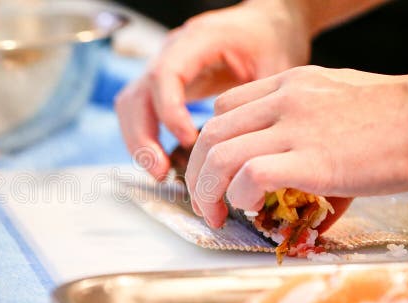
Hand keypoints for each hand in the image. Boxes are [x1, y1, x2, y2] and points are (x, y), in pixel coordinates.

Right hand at [115, 0, 310, 179]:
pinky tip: (165, 162)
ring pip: (130, 106)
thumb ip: (259, 102)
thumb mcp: (277, 65)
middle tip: (161, 171)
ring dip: (139, 142)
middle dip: (143, 137)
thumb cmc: (272, 41)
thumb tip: (246, 148)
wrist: (267, 25)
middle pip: (136, 95)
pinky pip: (140, 111)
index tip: (190, 141)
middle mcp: (171, 51)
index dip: (170, 112)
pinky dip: (146, 137)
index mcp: (198, 40)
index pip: (165, 75)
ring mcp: (163, 67)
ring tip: (161, 173)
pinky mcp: (163, 84)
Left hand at [186, 65, 407, 227]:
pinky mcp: (312, 159)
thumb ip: (308, 133)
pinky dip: (239, 196)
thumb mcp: (338, 104)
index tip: (215, 172)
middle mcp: (283, 100)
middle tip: (204, 203)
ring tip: (216, 215)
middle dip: (196, 174)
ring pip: (219, 154)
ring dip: (207, 192)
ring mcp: (295, 127)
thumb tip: (303, 195)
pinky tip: (250, 208)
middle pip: (210, 134)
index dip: (210, 144)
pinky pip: (250, 174)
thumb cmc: (399, 115)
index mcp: (289, 84)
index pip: (224, 108)